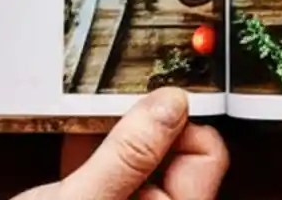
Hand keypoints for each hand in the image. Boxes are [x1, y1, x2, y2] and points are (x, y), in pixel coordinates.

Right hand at [15, 88, 228, 199]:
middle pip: (173, 154)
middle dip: (138, 131)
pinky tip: (74, 149)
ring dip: (112, 140)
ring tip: (85, 129)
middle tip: (105, 117)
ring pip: (139, 160)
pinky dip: (93, 157)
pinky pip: (113, 175)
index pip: (206, 154)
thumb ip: (127, 155)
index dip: (175, 124)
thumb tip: (169, 108)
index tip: (142, 106)